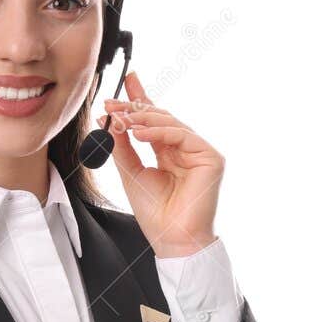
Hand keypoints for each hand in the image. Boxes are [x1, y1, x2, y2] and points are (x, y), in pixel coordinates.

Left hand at [98, 69, 223, 257]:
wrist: (172, 240)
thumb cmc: (156, 214)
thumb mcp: (131, 174)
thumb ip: (122, 148)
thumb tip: (109, 121)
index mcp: (169, 153)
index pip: (154, 120)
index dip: (141, 99)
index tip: (126, 81)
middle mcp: (186, 149)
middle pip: (160, 117)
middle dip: (134, 108)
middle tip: (111, 105)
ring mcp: (200, 152)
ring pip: (170, 123)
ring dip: (142, 119)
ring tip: (120, 120)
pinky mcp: (211, 157)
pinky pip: (182, 134)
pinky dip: (159, 131)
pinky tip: (138, 133)